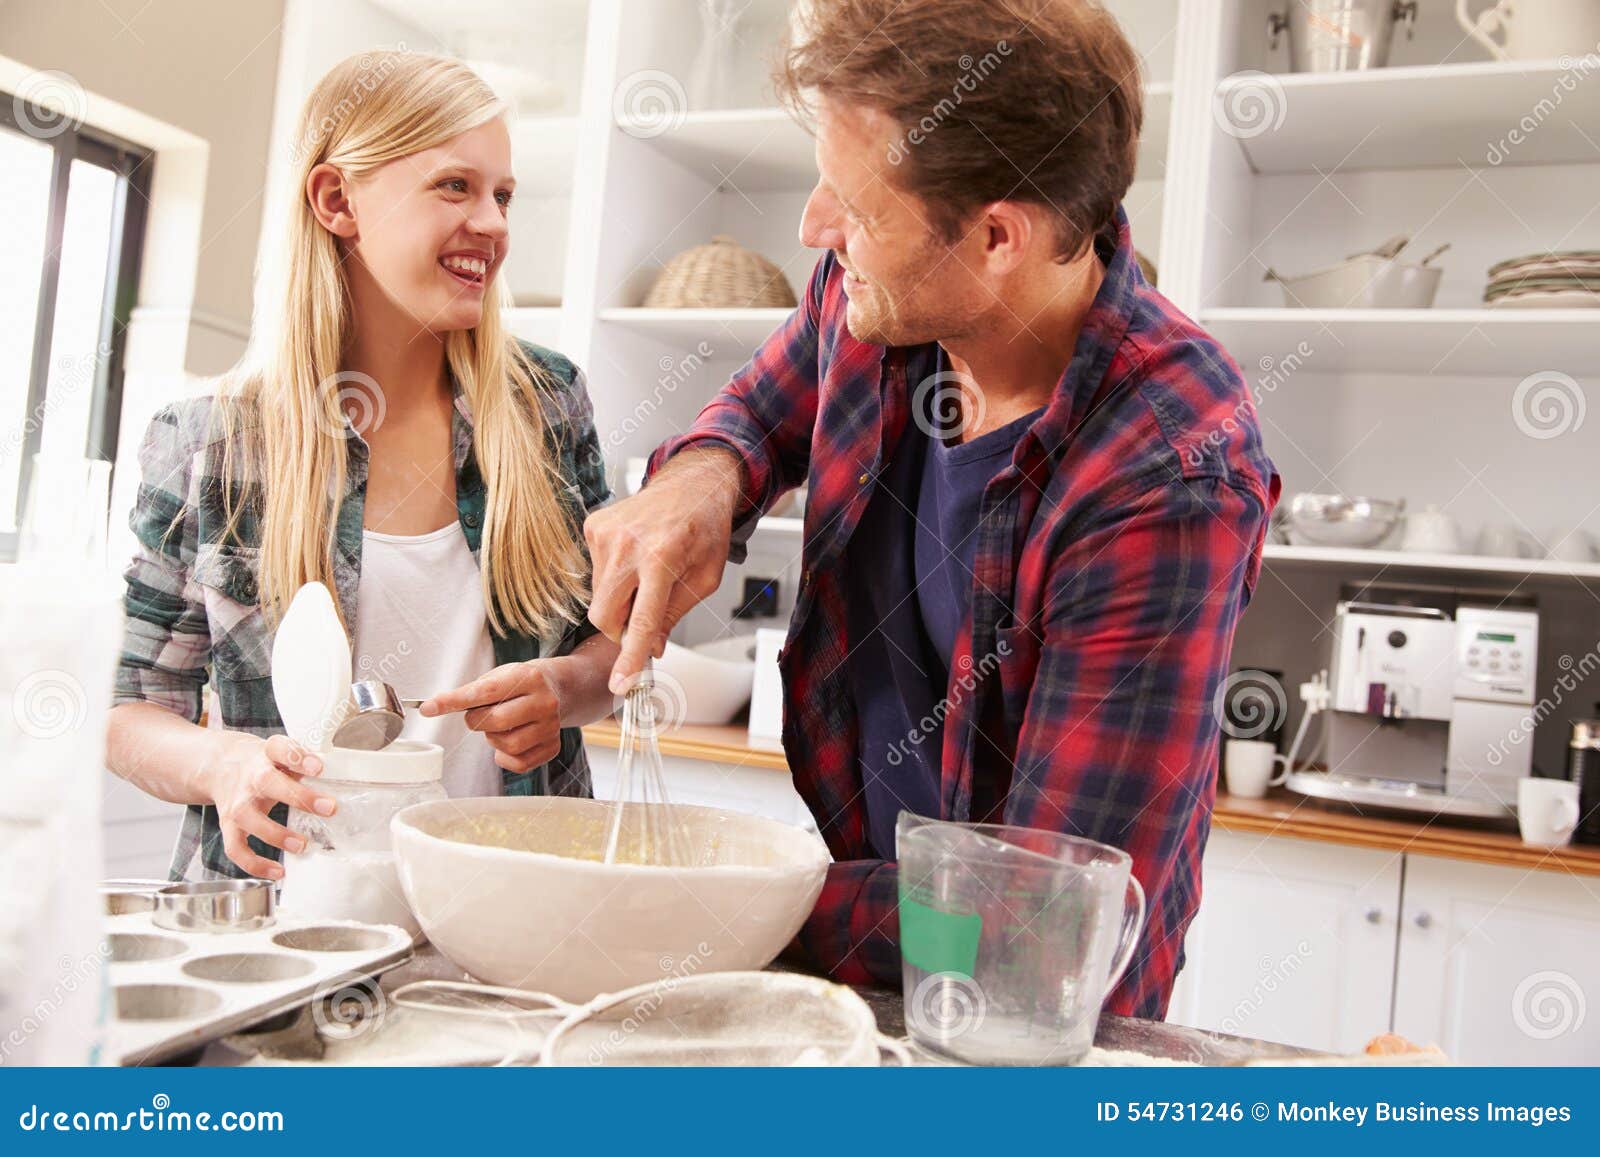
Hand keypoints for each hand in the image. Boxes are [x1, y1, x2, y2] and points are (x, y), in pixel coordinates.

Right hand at [203, 733, 335, 879]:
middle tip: (329, 808)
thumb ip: (307, 765)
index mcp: (267, 754)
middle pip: (269, 783)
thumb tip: (343, 780)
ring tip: (303, 845)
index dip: (298, 757)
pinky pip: (236, 849)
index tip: (319, 767)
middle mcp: (249, 778)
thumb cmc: (264, 763)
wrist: (221, 766)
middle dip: (300, 797)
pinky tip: (279, 872)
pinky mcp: (228, 825)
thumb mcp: (283, 753)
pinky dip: (255, 865)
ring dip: (277, 835)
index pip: (280, 749)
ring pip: (250, 820)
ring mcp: (237, 803)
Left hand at [420, 661, 561, 772]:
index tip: (428, 708)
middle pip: (496, 721)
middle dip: (476, 720)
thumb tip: (430, 708)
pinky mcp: (553, 747)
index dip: (453, 701)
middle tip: (478, 714)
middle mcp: (545, 702)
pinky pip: (518, 764)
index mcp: (529, 677)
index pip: (484, 692)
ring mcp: (551, 726)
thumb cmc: (518, 684)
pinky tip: (509, 740)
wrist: (555, 689)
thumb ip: (467, 693)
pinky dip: (505, 757)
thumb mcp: (496, 677)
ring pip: (508, 745)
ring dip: (493, 739)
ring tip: (499, 726)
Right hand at [584, 448, 739, 692]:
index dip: (630, 658)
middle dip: (621, 628)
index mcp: (662, 558)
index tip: (619, 685)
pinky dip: (614, 575)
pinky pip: (595, 571)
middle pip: (605, 615)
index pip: (640, 621)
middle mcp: (628, 545)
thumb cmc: (704, 530)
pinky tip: (635, 556)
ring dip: (620, 598)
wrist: (693, 484)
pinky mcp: (593, 526)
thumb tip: (651, 649)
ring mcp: (605, 533)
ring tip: (647, 572)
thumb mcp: (704, 580)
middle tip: (646, 615)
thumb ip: (673, 616)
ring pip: (599, 596)